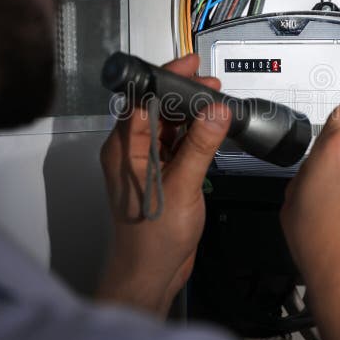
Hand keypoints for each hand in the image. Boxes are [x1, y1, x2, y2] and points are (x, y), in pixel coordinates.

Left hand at [97, 54, 230, 316]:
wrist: (151, 273)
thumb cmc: (151, 237)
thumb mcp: (181, 185)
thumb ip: (200, 145)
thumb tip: (215, 112)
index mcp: (123, 148)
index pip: (142, 98)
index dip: (166, 78)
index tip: (189, 66)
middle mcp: (131, 152)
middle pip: (156, 109)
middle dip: (184, 95)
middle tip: (211, 87)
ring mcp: (146, 164)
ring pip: (168, 127)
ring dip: (191, 116)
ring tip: (215, 106)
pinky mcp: (161, 176)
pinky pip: (176, 146)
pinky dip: (194, 136)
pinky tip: (211, 132)